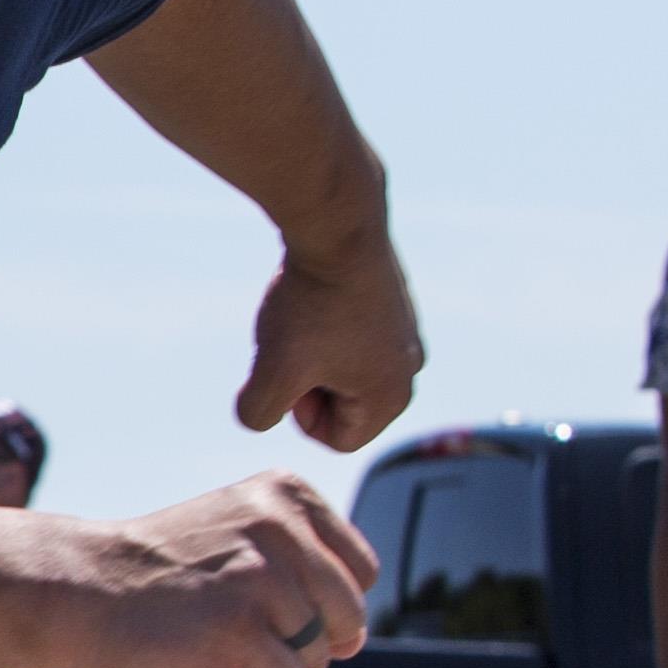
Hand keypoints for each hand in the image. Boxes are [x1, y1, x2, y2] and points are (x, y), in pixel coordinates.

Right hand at [57, 475, 376, 667]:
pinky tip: (207, 665)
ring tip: (211, 639)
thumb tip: (356, 641)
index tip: (253, 593)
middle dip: (299, 639)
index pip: (359, 573)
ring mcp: (260, 584)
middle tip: (229, 622)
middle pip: (347, 619)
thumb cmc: (163, 575)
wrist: (80, 589)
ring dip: (269, 666)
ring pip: (317, 658)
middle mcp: (281, 532)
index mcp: (287, 497)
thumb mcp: (241, 538)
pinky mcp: (239, 636)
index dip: (317, 602)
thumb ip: (307, 570)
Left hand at [235, 234, 425, 454]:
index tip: (292, 370)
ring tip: (300, 318)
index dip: (300, 412)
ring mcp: (405, 334)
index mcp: (393, 397)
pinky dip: (321, 325)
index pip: (336, 439)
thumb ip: (258, 415)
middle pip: (339, 405)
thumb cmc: (310, 305)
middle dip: (307, 382)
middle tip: (293, 342)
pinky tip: (310, 297)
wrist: (337, 228)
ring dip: (310, 352)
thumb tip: (260, 415)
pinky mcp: (392, 305)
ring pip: (338, 368)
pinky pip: (346, 337)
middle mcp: (410, 369)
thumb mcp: (272, 373)